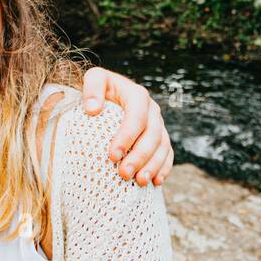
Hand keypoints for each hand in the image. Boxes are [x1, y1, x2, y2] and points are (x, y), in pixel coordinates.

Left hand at [81, 67, 173, 186]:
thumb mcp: (94, 78)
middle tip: (124, 173)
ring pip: (162, 146)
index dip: (127, 136)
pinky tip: (155, 182)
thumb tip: (93, 109)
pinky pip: (167, 153)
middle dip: (140, 156)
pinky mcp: (161, 137)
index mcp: (137, 95)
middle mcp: (151, 109)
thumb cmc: (99, 89)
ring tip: (139, 182)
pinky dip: (164, 168)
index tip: (112, 155)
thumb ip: (92, 88)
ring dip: (153, 165)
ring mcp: (158, 124)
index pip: (136, 116)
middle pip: (152, 134)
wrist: (108, 95)